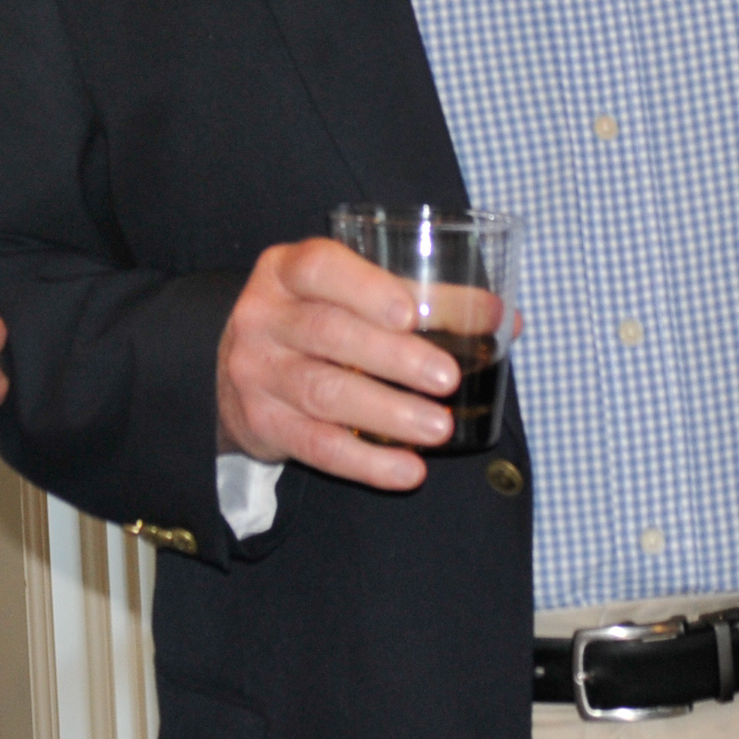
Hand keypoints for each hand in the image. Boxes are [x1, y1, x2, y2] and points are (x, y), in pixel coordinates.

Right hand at [215, 237, 454, 491]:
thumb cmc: (314, 322)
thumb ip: (421, 301)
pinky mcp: (262, 424)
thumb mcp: (347, 296)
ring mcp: (256, 372)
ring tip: (440, 429)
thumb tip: (505, 320)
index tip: (410, 313)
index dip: (365, 288)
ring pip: (324, 392)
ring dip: (388, 413)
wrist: (233, 374)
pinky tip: (408, 471)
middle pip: (328, 333)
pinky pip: (316, 446)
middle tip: (448, 378)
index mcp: (286, 270)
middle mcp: (263, 316)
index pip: (319, 268)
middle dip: (393, 357)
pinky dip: (366, 462)